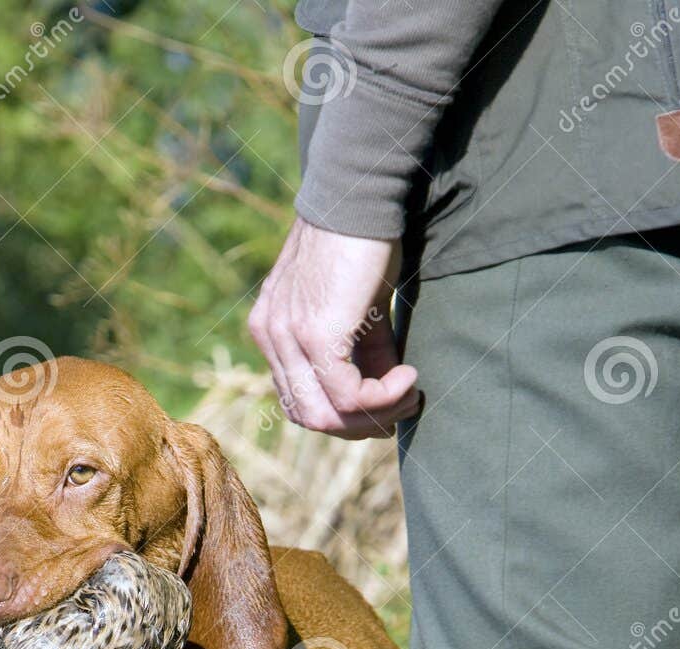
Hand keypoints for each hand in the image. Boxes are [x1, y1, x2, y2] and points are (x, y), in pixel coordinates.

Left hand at [248, 219, 419, 438]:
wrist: (360, 192)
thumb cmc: (363, 242)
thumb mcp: (356, 307)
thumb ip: (361, 352)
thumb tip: (385, 397)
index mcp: (270, 329)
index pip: (297, 401)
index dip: (343, 415)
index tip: (386, 404)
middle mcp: (269, 336)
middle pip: (309, 418)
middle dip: (360, 425)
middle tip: (402, 406)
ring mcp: (288, 337)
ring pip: (326, 416)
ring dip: (375, 416)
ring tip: (409, 393)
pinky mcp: (316, 334)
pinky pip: (348, 397)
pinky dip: (383, 399)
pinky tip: (409, 378)